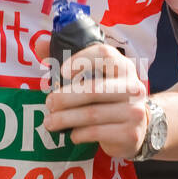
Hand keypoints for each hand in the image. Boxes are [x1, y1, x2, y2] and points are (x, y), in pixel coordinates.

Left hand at [33, 37, 148, 158]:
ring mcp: (134, 111)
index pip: (104, 54)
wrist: (138, 128)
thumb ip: (70, 60)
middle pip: (93, 89)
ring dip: (65, 119)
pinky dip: (79, 134)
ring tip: (50, 122)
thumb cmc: (108, 98)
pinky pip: (96, 132)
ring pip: (92, 114)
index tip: (62, 72)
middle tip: (48, 104)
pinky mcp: (130, 134)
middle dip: (64, 98)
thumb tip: (40, 44)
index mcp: (123, 67)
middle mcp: (132, 87)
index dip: (81, 60)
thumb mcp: (96, 78)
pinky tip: (72, 134)